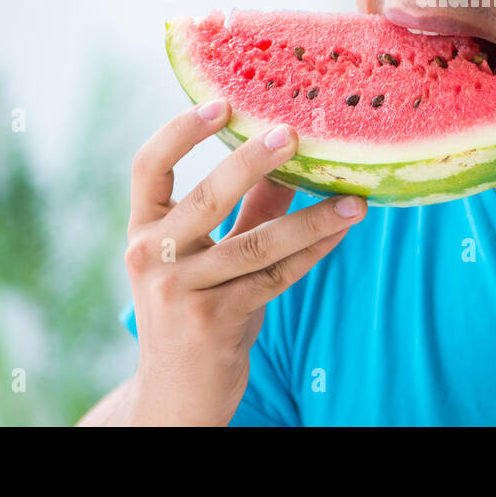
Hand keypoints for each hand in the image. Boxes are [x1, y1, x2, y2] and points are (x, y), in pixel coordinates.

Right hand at [123, 99, 366, 424]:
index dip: (179, 130)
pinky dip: (314, 251)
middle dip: (251, 162)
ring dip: (312, 218)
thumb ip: (243, 209)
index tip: (222, 101)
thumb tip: (289, 156)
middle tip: (293, 133)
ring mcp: (181, 292)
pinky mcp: (216, 321)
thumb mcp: (207, 256)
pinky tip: (342, 232)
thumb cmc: (196, 312)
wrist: (176, 395)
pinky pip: (276, 277)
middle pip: (206, 197)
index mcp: (142, 231)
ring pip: (256, 243)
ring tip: (353, 198)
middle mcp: (151, 258)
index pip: (147, 168)